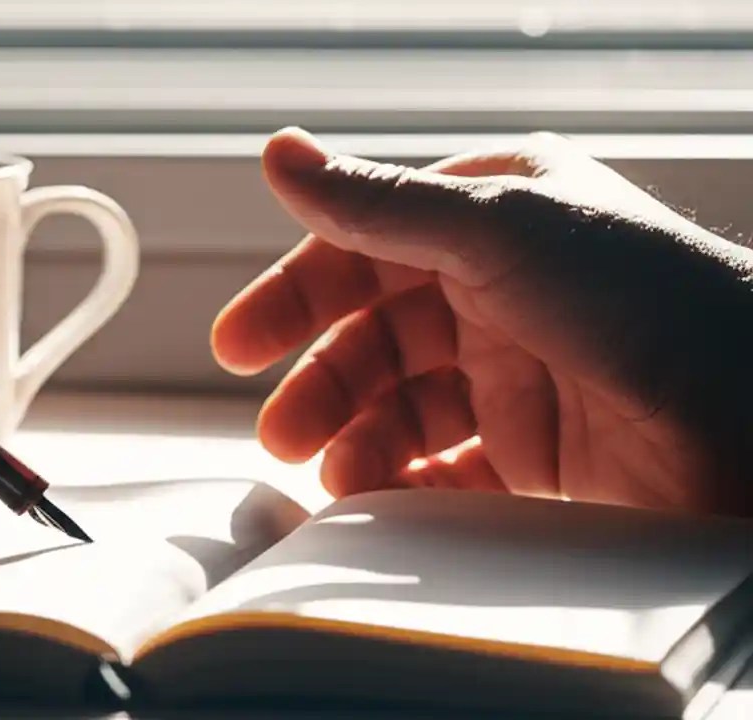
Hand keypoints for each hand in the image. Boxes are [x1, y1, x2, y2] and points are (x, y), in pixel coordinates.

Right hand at [213, 129, 752, 515]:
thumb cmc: (649, 302)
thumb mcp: (495, 230)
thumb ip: (376, 204)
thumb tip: (279, 153)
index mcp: (489, 217)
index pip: (361, 248)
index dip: (294, 296)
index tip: (237, 346)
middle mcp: (499, 289)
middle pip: (374, 336)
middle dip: (321, 383)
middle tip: (281, 433)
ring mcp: (517, 372)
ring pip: (402, 407)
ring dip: (357, 440)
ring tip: (335, 477)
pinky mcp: (536, 450)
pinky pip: (445, 468)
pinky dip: (407, 485)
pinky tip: (384, 501)